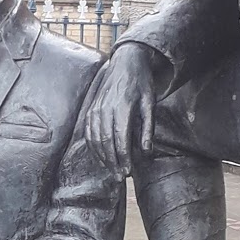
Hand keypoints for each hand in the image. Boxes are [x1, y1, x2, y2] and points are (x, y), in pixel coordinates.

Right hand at [85, 44, 157, 176]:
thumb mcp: (150, 104)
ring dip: (102, 158)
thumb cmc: (141, 84)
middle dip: (112, 162)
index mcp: (123, 107)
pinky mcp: (91, 109)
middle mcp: (106, 108)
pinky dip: (93, 147)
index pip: (120, 138)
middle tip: (120, 177)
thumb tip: (146, 152)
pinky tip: (101, 157)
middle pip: (106, 141)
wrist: (126, 62)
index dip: (123, 157)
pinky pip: (89, 132)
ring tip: (111, 171)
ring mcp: (96, 108)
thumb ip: (147, 129)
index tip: (127, 172)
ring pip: (95, 138)